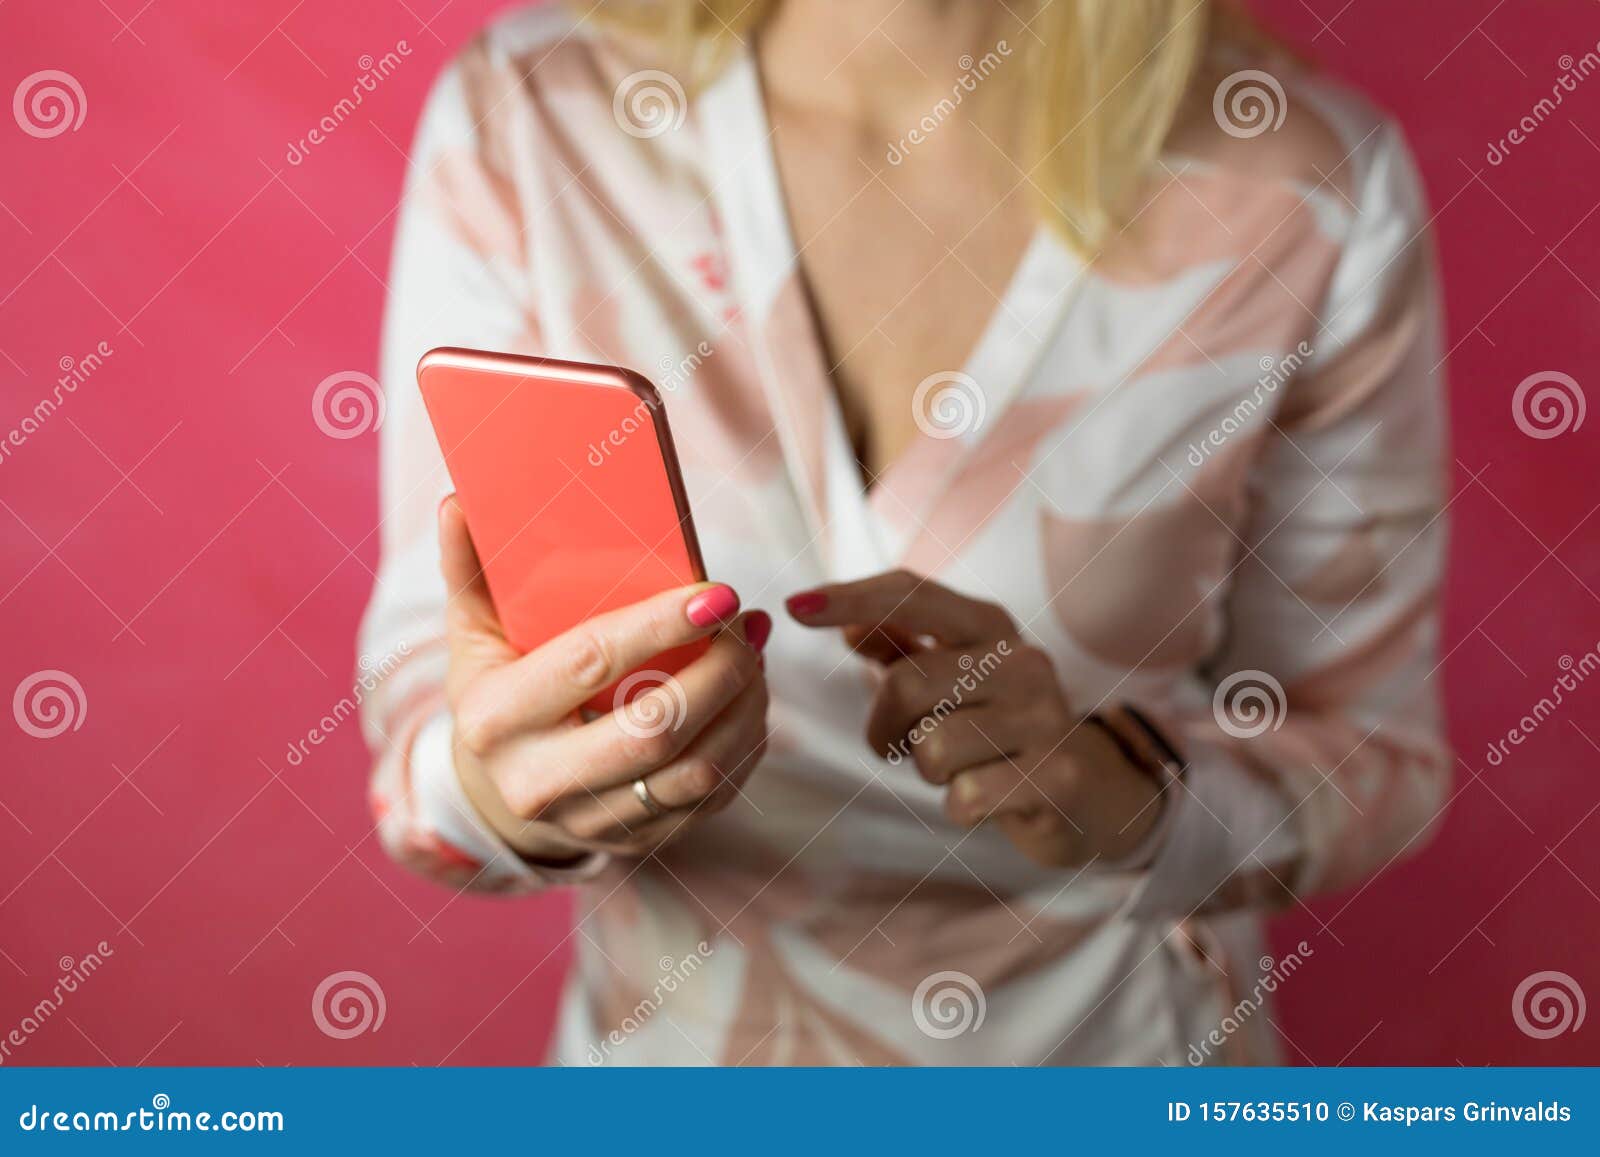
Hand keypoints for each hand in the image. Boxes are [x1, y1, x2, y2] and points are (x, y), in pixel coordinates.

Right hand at [439, 495, 770, 860]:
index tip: (718, 594)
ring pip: (696, 773)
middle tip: (747, 625)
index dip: (660, 627)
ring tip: (757, 655)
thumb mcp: (473, 637)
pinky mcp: (638, 843)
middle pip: (656, 730)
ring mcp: (592, 822)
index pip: (591, 664)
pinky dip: (746, 745)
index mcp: (497, 720)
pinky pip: (712, 799)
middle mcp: (541, 782)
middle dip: (720, 673)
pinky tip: (753, 700)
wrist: (496, 798)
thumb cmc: (496, 695)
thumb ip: (469, 571)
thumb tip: (456, 503)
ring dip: (746, 709)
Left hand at [786, 570, 1163, 867]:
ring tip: (963, 768)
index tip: (794, 608)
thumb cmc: (1001, 727)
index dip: (850, 597)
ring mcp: (1045, 717)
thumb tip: (843, 620)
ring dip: (928, 772)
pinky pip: (964, 798)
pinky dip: (960, 807)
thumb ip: (900, 645)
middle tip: (905, 745)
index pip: (913, 594)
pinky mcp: (1058, 776)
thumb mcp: (954, 678)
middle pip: (907, 683)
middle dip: (886, 728)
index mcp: (991, 628)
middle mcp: (1023, 661)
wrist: (1090, 791)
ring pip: (931, 749)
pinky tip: (990, 797)